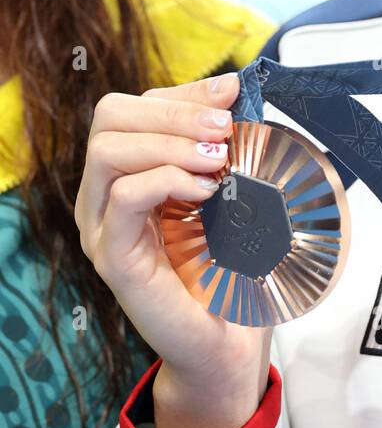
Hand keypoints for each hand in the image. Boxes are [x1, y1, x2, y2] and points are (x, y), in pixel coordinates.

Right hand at [76, 71, 271, 427]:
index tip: (231, 94)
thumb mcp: (232, 189)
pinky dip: (167, 180)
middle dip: (174, 111)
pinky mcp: (114, 259)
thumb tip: (233, 87)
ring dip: (171, 142)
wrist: (229, 339)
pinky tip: (205, 192)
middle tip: (224, 129)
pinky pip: (123, 199)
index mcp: (126, 174)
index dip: (182, 93)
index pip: (132, 108)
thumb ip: (224, 141)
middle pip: (109, 118)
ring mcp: (103, 228)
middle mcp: (103, 197)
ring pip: (108, 151)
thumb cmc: (230, 266)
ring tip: (217, 161)